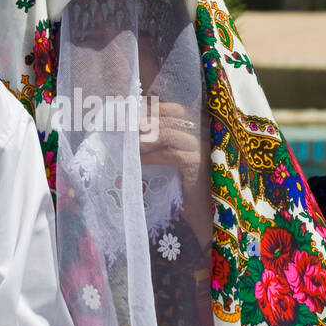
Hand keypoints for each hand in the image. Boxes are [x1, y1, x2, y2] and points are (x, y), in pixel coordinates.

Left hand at [140, 101, 209, 248]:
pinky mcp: (200, 164)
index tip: (127, 110)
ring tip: (126, 143)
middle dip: (142, 118)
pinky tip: (138, 161)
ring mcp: (204, 148)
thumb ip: (159, 145)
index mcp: (199, 128)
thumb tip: (129, 134)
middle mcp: (205, 133)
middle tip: (120, 124)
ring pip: (169, 132)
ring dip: (144, 136)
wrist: (204, 217)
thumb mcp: (171, 162)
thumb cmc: (186, 189)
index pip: (174, 108)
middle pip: (170, 115)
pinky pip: (171, 154)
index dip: (150, 107)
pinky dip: (151, 156)